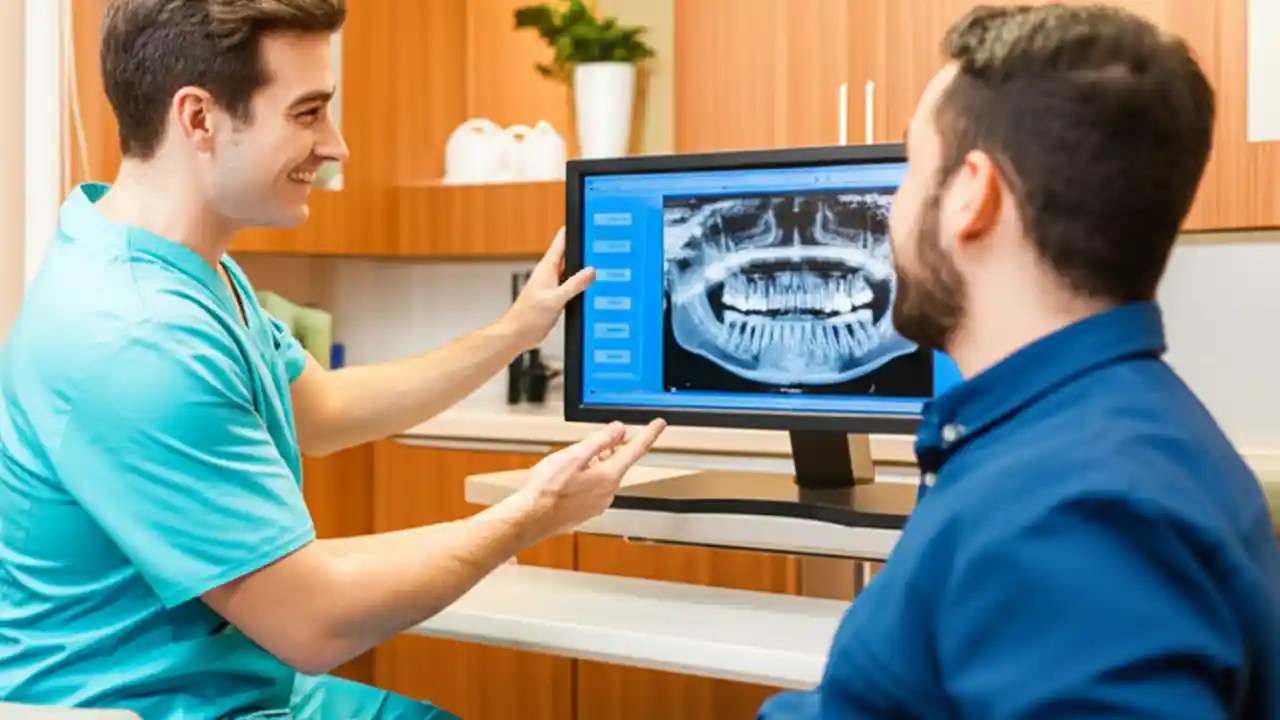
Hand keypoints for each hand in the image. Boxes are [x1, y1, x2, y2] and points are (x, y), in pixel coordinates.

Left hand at [500, 228, 593, 351]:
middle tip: (596, 243)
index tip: (582, 222)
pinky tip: (588, 289)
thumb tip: (590, 271)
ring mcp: (551, 286)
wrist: (518, 333)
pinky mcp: (553, 298)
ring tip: (597, 264)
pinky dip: (578, 286)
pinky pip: (569, 287)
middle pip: (567, 256)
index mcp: (546, 269)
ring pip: (569, 272)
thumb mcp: (556, 298)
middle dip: (581, 250)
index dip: (570, 231)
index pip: (560, 243)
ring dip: (580, 270)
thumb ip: (575, 284)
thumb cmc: (528, 316)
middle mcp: (548, 275)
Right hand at [515, 418, 666, 538]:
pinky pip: (593, 489)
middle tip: (600, 440)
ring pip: (604, 476)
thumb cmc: (547, 490)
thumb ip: (600, 441)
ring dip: (595, 465)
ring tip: (573, 462)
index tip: (659, 424)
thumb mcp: (574, 455)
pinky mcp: (586, 512)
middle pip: (618, 463)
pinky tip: (569, 479)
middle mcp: (608, 493)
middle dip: (611, 449)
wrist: (529, 519)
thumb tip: (618, 430)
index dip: (649, 434)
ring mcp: (598, 505)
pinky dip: (587, 479)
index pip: (636, 450)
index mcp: (608, 477)